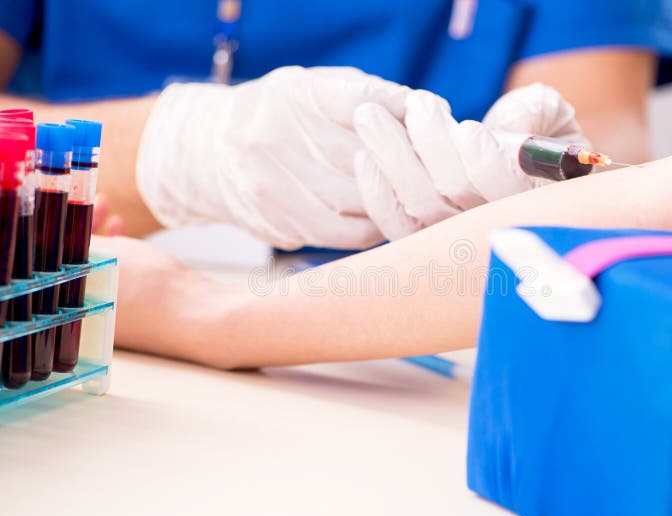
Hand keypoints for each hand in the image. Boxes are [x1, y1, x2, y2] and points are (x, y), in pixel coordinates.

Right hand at [136, 66, 409, 249]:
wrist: (208, 154)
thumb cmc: (278, 116)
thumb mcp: (309, 87)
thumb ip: (363, 93)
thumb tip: (425, 111)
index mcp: (291, 95)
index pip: (363, 102)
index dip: (401, 116)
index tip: (423, 122)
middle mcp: (275, 138)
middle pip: (366, 157)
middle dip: (404, 162)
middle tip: (426, 165)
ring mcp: (275, 186)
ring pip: (360, 201)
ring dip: (393, 198)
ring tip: (410, 191)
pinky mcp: (280, 224)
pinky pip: (347, 234)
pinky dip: (374, 225)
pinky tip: (382, 213)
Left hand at [353, 83, 587, 239]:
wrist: (514, 165)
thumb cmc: (538, 133)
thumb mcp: (550, 115)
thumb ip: (537, 111)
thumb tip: (511, 124)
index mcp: (538, 202)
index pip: (510, 192)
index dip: (487, 164)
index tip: (469, 128)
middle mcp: (497, 230)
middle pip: (458, 200)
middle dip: (433, 146)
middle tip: (416, 103)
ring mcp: (458, 242)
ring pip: (422, 211)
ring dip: (393, 159)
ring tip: (372, 118)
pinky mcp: (425, 244)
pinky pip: (398, 229)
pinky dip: (378, 195)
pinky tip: (366, 160)